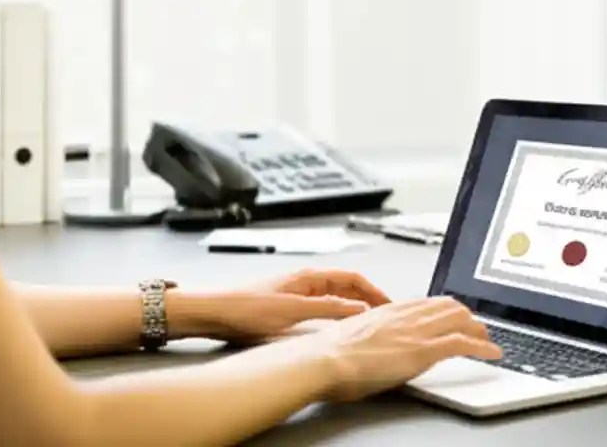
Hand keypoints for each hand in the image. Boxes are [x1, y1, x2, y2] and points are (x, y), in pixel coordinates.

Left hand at [173, 269, 391, 343]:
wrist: (216, 312)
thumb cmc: (247, 307)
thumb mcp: (293, 311)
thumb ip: (328, 309)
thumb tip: (360, 309)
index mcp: (310, 276)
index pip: (354, 278)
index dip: (375, 291)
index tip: (391, 306)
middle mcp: (306, 282)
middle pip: (347, 287)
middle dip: (369, 299)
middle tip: (386, 316)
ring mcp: (298, 294)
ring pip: (336, 298)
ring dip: (355, 308)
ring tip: (369, 323)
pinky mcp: (289, 307)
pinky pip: (323, 308)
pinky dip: (338, 316)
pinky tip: (339, 329)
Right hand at [293, 295, 502, 401]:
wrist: (325, 359)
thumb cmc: (331, 352)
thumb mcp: (355, 334)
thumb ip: (372, 332)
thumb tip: (376, 341)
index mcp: (389, 309)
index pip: (427, 302)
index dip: (446, 310)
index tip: (453, 316)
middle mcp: (406, 314)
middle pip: (449, 306)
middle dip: (467, 317)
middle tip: (476, 328)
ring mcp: (417, 330)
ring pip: (461, 319)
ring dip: (478, 330)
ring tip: (487, 340)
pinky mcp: (423, 350)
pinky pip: (463, 343)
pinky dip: (483, 347)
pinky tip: (492, 353)